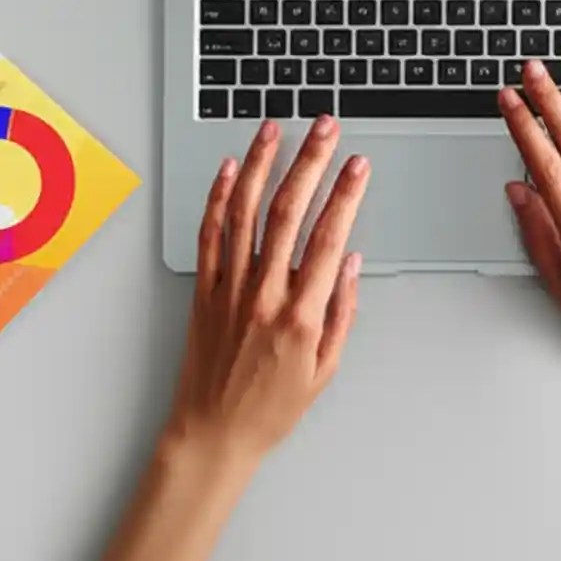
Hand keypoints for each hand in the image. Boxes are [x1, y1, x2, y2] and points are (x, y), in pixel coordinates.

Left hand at [167, 116, 369, 461]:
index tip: (358, 164)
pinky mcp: (202, 290)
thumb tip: (352, 262)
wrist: (212, 433)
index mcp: (301, 314)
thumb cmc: (271, 408)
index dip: (346, 194)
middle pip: (287, 211)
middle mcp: (263, 293)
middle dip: (309, 161)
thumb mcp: (326, 368)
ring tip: (273, 129)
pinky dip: (217, 196)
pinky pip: (209, 233)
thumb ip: (343, 311)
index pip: (329, 237)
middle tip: (324, 127)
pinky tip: (228, 168)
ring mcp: (228, 288)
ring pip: (243, 211)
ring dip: (259, 163)